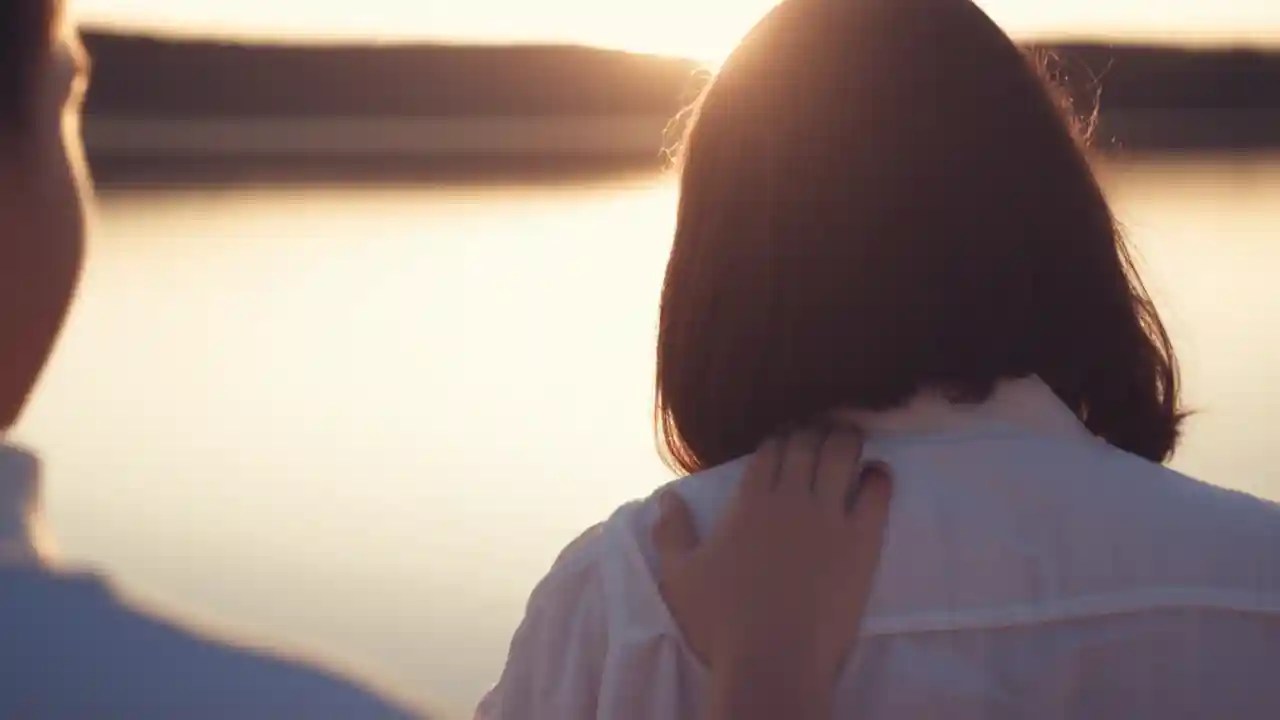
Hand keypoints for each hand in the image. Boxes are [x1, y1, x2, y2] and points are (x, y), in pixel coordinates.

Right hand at [653, 427, 892, 718]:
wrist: (772, 661)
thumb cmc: (721, 621)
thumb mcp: (679, 575)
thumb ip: (671, 532)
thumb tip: (665, 497)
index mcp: (749, 500)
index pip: (770, 449)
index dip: (779, 441)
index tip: (785, 445)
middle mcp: (790, 497)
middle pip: (807, 442)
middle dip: (813, 433)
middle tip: (819, 438)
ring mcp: (829, 515)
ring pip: (843, 454)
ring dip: (845, 442)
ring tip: (848, 442)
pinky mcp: (862, 540)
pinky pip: (877, 492)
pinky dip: (878, 476)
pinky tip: (876, 476)